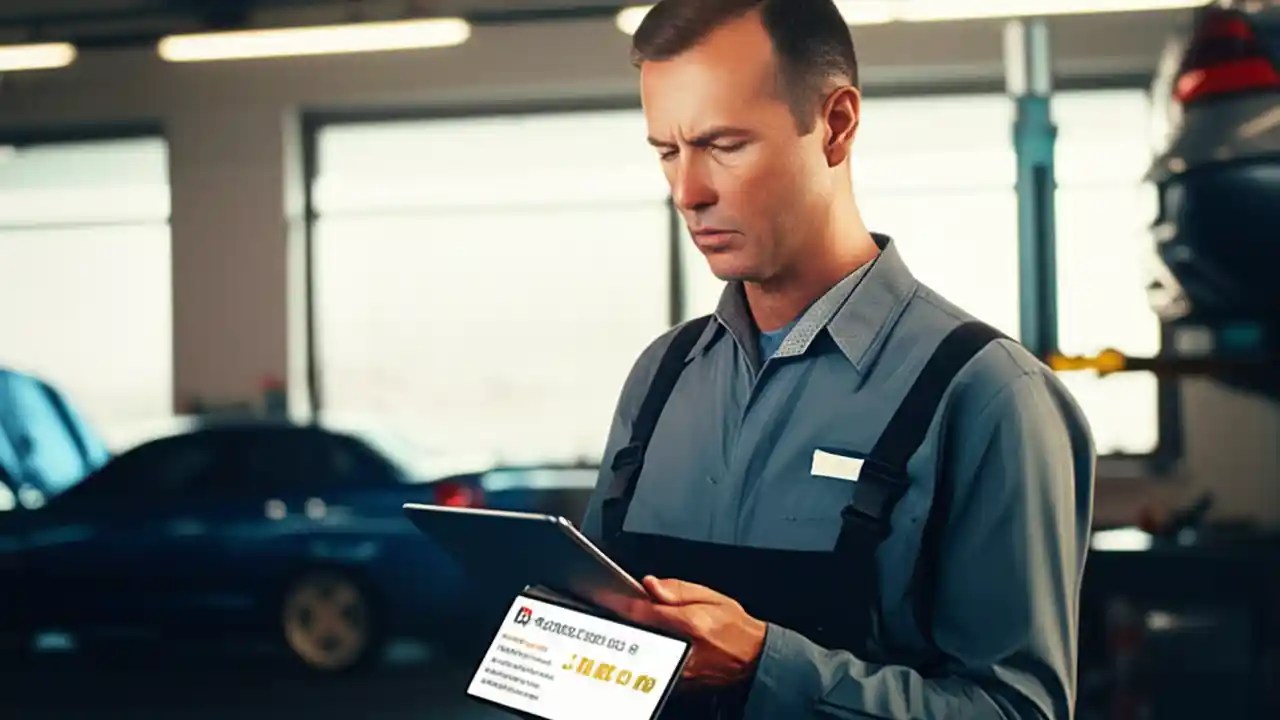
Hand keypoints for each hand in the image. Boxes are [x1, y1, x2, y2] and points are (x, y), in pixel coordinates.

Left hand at [603, 576, 766, 687]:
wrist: (753, 657)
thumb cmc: (735, 627)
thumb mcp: (711, 597)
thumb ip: (677, 590)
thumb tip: (650, 584)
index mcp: (689, 624)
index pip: (644, 612)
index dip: (621, 603)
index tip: (606, 597)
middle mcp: (681, 649)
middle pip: (639, 633)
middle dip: (627, 621)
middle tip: (620, 610)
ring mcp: (678, 669)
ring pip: (643, 652)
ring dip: (636, 639)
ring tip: (639, 627)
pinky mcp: (677, 681)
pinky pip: (654, 664)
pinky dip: (648, 654)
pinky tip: (654, 645)